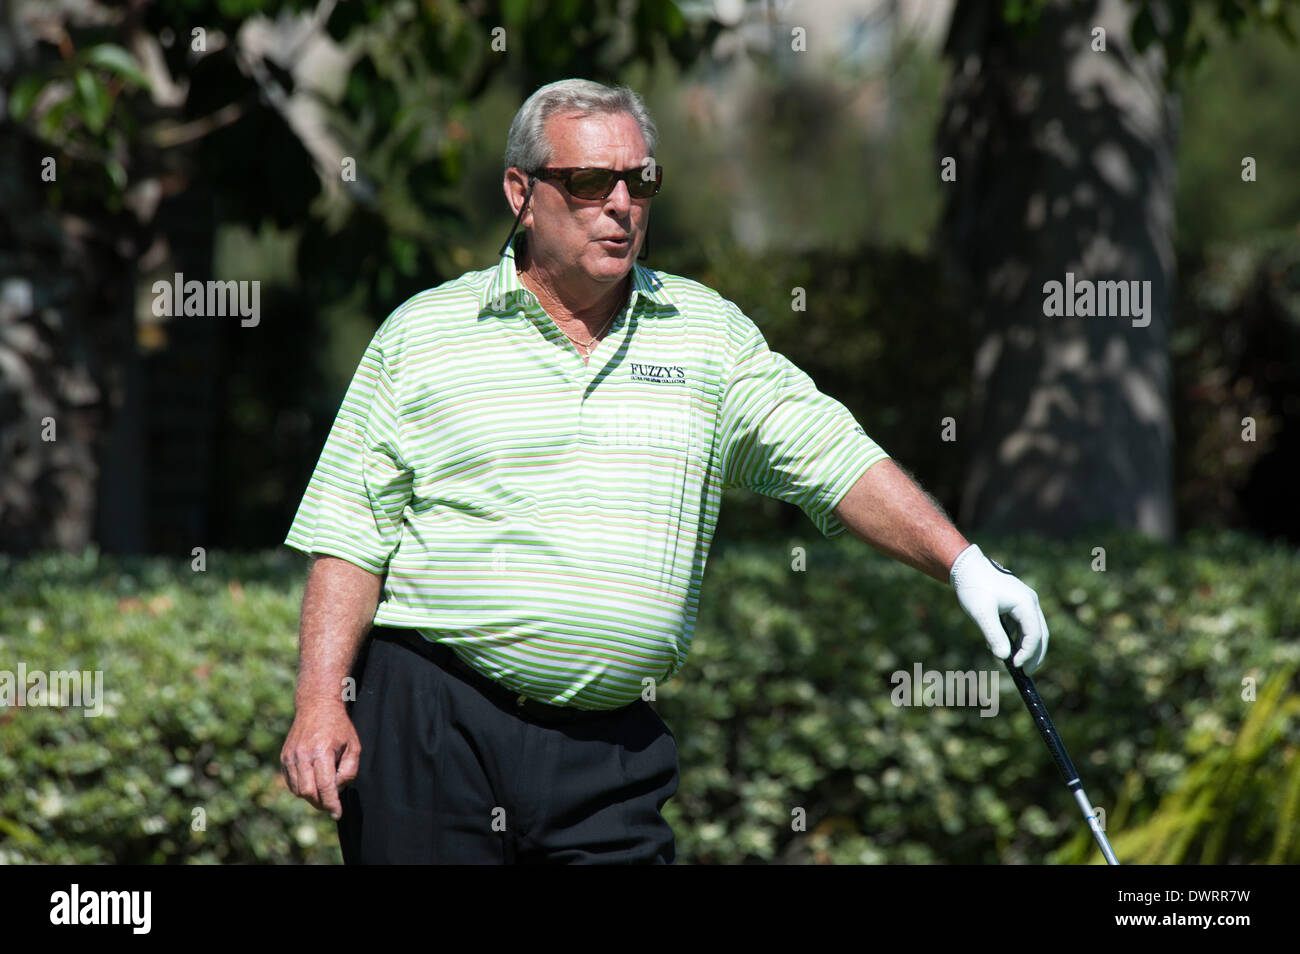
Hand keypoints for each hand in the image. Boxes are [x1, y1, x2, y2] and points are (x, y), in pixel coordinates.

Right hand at [280, 702, 361, 820]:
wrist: (317, 705)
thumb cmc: (339, 727)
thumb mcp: (353, 746)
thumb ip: (349, 770)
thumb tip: (338, 790)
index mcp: (321, 752)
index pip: (325, 787)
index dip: (332, 804)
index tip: (337, 814)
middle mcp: (302, 755)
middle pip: (308, 792)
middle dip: (321, 804)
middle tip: (331, 805)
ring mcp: (290, 756)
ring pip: (298, 790)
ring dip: (311, 797)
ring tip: (324, 792)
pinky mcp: (284, 757)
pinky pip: (291, 782)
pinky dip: (301, 788)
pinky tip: (313, 782)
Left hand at [949, 543, 1048, 673]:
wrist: (965, 566)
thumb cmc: (974, 587)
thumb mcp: (982, 613)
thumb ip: (994, 635)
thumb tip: (1003, 658)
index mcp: (1026, 603)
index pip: (1035, 634)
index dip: (1028, 653)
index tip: (1015, 666)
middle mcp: (1030, 602)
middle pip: (1040, 634)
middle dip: (1033, 654)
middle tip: (1025, 673)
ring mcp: (1025, 602)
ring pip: (1031, 630)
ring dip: (1023, 647)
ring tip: (1011, 663)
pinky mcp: (1016, 604)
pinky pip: (1021, 625)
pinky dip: (1014, 638)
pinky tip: (998, 646)